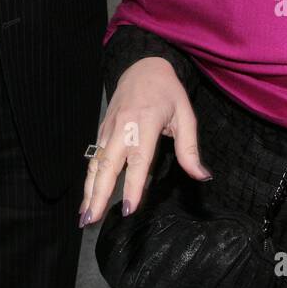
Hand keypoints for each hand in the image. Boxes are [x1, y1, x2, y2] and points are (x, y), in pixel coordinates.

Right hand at [78, 57, 210, 225]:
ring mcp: (109, 129)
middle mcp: (123, 128)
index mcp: (145, 124)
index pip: (138, 161)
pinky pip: (94, 158)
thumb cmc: (168, 92)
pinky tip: (86, 197)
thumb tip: (202, 176)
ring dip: (88, 191)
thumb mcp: (185, 115)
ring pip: (96, 164)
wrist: (143, 67)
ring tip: (84, 217)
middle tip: (91, 221)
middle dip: (98, 195)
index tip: (128, 209)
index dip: (133, 186)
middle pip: (107, 166)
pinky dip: (89, 179)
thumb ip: (190, 148)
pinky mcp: (102, 130)